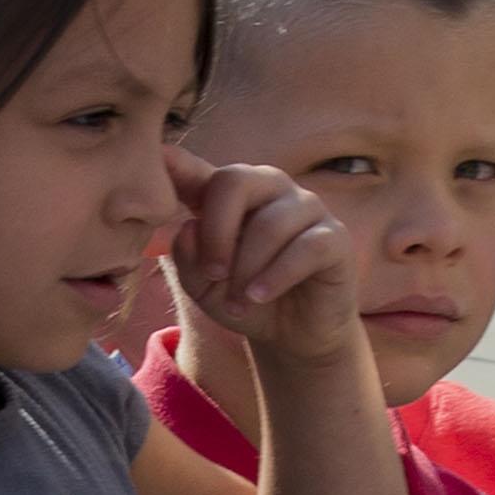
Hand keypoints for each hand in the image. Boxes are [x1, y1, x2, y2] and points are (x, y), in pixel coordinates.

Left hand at [161, 150, 360, 371]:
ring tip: (239, 304)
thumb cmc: (245, 301)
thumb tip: (187, 228)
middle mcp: (269, 189)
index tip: (158, 158)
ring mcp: (306, 208)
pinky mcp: (335, 237)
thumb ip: (188, 258)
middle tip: (212, 275)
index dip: (178, 164)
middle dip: (217, 231)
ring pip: (270, 223)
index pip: (201, 171)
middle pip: (236, 180)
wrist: (293, 336)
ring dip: (247, 269)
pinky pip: (305, 247)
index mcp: (232, 194)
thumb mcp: (204, 288)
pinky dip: (276, 275)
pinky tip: (259, 296)